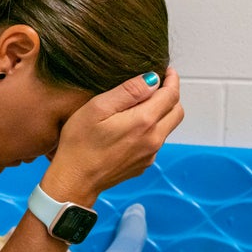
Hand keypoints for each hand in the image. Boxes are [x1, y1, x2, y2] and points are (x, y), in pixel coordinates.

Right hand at [44, 68, 183, 202]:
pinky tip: (133, 126)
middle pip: (177, 112)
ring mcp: (150, 155)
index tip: (167, 71)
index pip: (171, 95)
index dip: (172, 80)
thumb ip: (128, 91)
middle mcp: (153, 139)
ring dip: (162, 112)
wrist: (74, 180)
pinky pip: (156, 142)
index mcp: (144, 122)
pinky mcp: (143, 164)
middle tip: (157, 85)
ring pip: (168, 127)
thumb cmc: (80, 144)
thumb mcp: (98, 108)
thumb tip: (151, 79)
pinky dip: (153, 128)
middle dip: (171, 95)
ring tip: (142, 103)